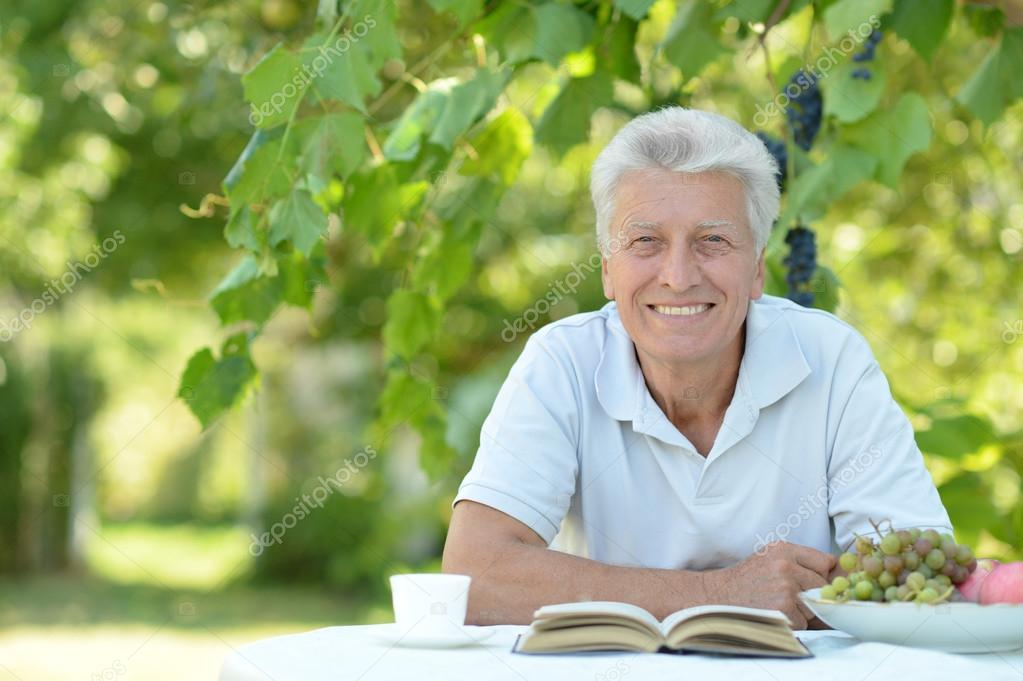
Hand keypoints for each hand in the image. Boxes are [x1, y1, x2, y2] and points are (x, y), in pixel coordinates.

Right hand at [704, 541, 835, 629]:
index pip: (825, 561)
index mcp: (784, 549)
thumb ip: (799, 562)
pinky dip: (791, 623)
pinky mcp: (783, 608)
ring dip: (800, 611)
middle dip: (811, 595)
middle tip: (788, 595)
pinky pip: (803, 622)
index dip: (821, 574)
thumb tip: (837, 577)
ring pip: (813, 606)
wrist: (718, 597)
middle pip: (822, 585)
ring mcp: (785, 587)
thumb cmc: (746, 580)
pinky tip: (773, 614)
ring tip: (776, 603)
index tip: (812, 581)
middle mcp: (786, 565)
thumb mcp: (769, 558)